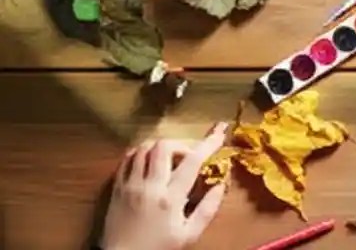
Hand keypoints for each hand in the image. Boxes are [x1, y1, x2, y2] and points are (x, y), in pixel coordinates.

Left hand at [100, 124, 228, 249]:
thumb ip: (207, 209)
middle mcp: (148, 186)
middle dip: (180, 144)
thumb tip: (220, 185)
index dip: (208, 144)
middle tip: (188, 155)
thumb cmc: (158, 248)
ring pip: (143, 148)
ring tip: (169, 158)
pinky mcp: (116, 187)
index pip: (192, 161)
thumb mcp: (189, 235)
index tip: (219, 135)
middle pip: (163, 146)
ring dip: (159, 147)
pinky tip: (148, 162)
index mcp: (170, 198)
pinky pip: (127, 159)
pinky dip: (140, 153)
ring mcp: (129, 185)